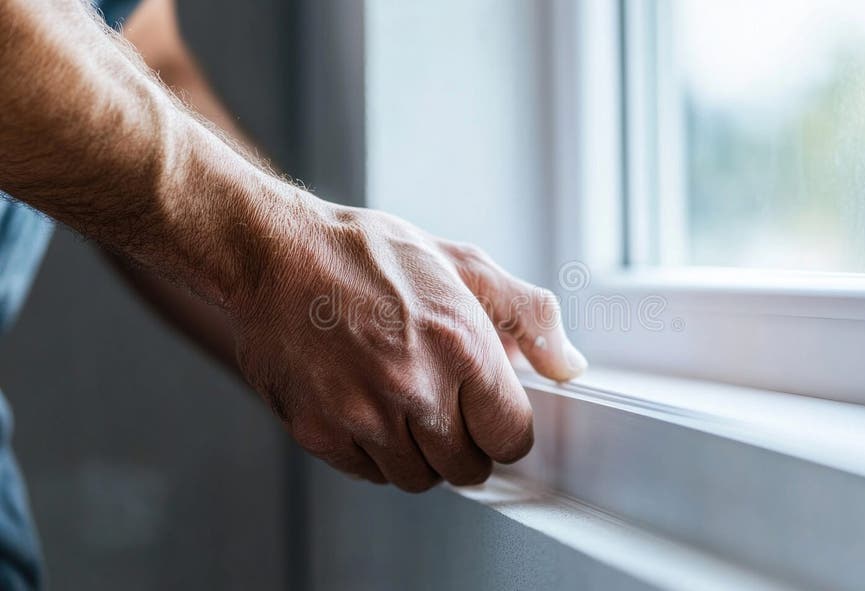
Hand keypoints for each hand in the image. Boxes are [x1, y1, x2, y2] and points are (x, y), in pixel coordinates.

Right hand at [231, 194, 586, 491]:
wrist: (274, 253)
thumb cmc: (366, 255)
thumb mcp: (462, 264)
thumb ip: (528, 315)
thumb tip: (568, 364)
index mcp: (460, 344)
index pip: (512, 436)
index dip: (505, 429)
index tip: (492, 417)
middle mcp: (414, 387)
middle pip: (466, 468)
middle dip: (464, 443)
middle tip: (444, 406)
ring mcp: (363, 415)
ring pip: (417, 477)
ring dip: (418, 452)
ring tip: (402, 403)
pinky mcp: (320, 431)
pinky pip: (367, 473)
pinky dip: (373, 452)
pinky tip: (366, 407)